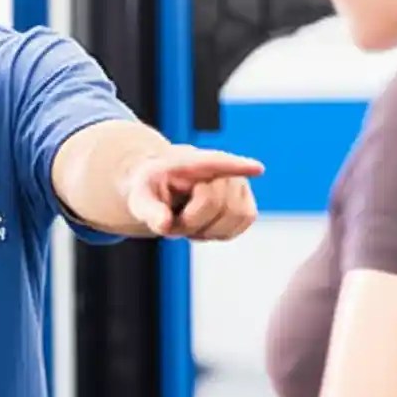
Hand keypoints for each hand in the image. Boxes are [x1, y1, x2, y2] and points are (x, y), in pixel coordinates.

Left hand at [125, 145, 262, 239]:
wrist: (167, 192)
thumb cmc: (153, 190)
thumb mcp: (140, 197)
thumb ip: (149, 210)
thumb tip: (164, 224)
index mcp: (193, 161)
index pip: (217, 162)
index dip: (237, 166)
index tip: (257, 169)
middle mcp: (222, 169)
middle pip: (213, 202)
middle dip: (190, 220)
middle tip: (175, 219)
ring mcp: (238, 187)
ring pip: (231, 217)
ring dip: (205, 229)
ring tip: (189, 220)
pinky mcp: (246, 208)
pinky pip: (237, 228)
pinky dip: (218, 235)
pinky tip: (204, 226)